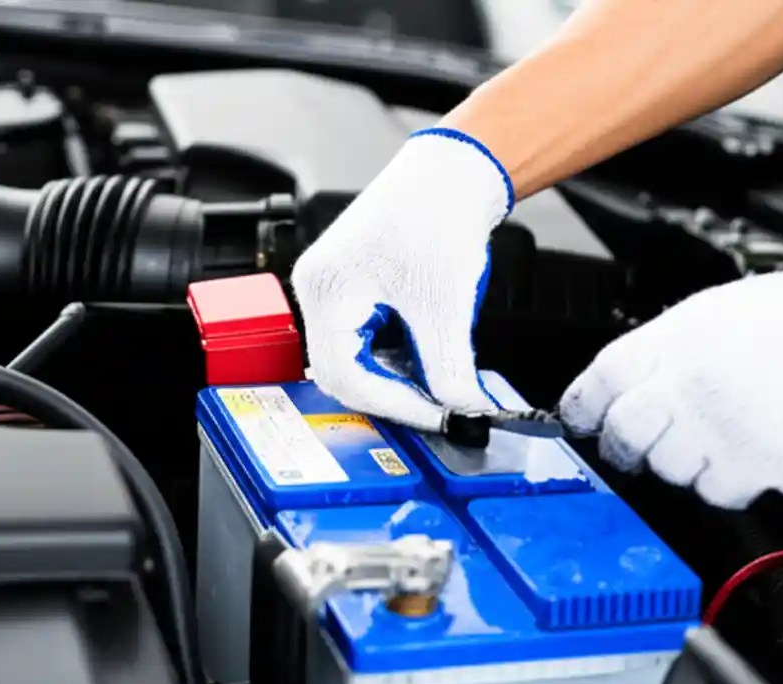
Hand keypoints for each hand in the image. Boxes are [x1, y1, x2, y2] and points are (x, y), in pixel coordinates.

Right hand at [290, 129, 514, 430]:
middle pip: (343, 371)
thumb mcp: (445, 304)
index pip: (344, 374)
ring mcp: (336, 289)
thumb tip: (461, 411)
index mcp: (326, 290)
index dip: (392, 404)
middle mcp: (320, 290)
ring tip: (438, 385)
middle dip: (392, 394)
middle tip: (438, 410)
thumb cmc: (436, 212)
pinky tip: (430, 358)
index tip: (436, 416)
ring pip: (357, 359)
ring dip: (397, 376)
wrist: (455, 169)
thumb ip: (449, 368)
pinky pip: (369, 340)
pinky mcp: (358, 288)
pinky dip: (400, 356)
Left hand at [559, 246, 782, 508]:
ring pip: (668, 469)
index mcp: (678, 335)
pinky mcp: (760, 460)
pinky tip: (747, 459)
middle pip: (624, 434)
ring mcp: (723, 422)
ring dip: (682, 465)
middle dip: (625, 448)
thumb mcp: (723, 310)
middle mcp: (691, 379)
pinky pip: (716, 492)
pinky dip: (726, 485)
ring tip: (715, 442)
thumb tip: (632, 383)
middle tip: (639, 449)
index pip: (600, 380)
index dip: (582, 409)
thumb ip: (671, 347)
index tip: (582, 423)